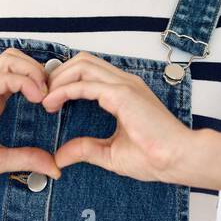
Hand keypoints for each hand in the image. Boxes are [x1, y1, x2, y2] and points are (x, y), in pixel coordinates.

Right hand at [0, 48, 61, 189]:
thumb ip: (26, 158)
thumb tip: (54, 167)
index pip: (19, 74)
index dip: (40, 81)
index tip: (54, 102)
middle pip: (16, 58)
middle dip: (40, 70)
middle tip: (52, 93)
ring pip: (11, 60)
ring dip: (34, 71)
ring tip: (44, 94)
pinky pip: (4, 77)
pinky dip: (26, 82)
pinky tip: (36, 98)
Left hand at [40, 51, 197, 183]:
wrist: (178, 159)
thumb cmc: (155, 157)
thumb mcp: (110, 154)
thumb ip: (85, 149)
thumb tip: (60, 156)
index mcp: (124, 92)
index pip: (88, 71)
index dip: (65, 80)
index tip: (49, 100)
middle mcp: (124, 82)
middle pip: (81, 61)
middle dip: (57, 74)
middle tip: (42, 96)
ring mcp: (124, 85)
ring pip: (81, 64)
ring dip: (58, 78)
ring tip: (45, 99)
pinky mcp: (122, 94)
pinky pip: (85, 84)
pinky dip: (64, 90)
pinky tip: (52, 103)